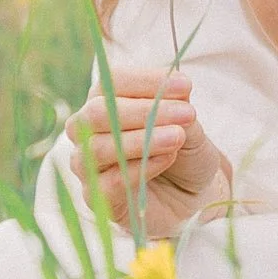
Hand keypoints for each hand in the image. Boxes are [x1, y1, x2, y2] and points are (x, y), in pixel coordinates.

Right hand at [73, 67, 229, 237]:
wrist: (191, 195)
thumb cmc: (183, 151)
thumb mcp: (188, 125)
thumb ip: (178, 108)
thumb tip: (179, 90)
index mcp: (104, 100)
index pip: (111, 81)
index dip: (146, 81)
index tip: (185, 86)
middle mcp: (87, 130)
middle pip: (97, 112)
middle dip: (142, 111)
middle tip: (187, 113)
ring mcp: (87, 165)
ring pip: (99, 148)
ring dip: (143, 140)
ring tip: (177, 137)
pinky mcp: (96, 197)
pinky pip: (109, 182)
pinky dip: (141, 168)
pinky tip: (167, 158)